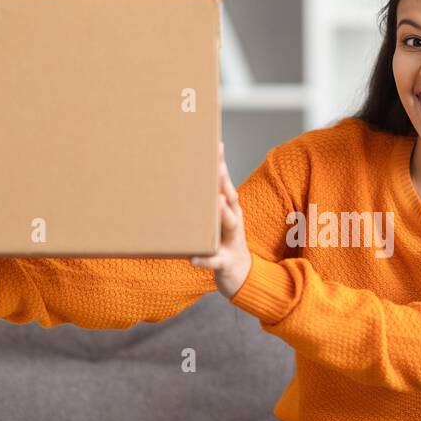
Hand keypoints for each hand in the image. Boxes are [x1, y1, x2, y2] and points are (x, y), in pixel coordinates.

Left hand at [190, 142, 250, 299]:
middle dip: (224, 182)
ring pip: (230, 225)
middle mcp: (233, 222)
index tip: (216, 145)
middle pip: (231, 198)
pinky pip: (216, 261)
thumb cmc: (222, 242)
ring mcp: (232, 242)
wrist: (240, 275)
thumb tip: (180, 178)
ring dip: (223, 214)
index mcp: (229, 210)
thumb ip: (205, 201)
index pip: (225, 183)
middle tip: (217, 166)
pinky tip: (194, 258)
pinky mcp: (226, 263)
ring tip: (216, 202)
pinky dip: (206, 260)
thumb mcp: (215, 219)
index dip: (222, 165)